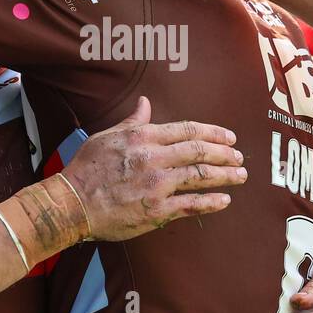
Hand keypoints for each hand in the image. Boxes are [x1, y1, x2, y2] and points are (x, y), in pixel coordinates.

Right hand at [63, 96, 244, 240]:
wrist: (72, 203)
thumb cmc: (87, 168)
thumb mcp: (108, 136)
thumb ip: (133, 121)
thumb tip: (146, 102)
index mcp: (144, 137)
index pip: (188, 130)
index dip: (213, 133)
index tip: (230, 137)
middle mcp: (154, 158)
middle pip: (199, 151)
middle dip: (225, 153)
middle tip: (240, 157)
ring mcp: (157, 185)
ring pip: (200, 175)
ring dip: (225, 175)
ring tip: (241, 175)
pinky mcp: (156, 210)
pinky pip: (191, 204)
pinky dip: (211, 201)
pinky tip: (225, 200)